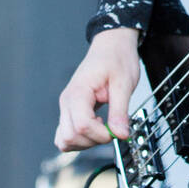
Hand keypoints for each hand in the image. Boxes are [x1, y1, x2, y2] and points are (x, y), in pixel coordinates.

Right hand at [55, 28, 140, 151]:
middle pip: (70, 136)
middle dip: (93, 140)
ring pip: (65, 140)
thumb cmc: (117, 58)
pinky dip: (80, 139)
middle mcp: (67, 101)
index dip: (100, 133)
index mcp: (78, 92)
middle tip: (111, 129)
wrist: (112, 45)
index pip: (81, 125)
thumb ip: (120, 111)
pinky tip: (96, 128)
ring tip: (103, 127)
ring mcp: (67, 106)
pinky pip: (66, 134)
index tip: (116, 129)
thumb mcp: (124, 83)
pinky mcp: (71, 110)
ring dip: (86, 142)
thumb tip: (121, 134)